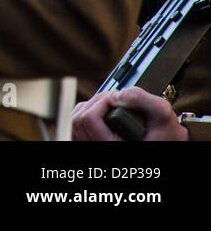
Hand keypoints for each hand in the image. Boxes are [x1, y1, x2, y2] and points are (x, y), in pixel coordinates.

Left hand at [71, 88, 189, 140]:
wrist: (167, 141)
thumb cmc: (165, 133)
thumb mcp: (161, 113)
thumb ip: (141, 99)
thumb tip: (116, 95)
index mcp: (115, 145)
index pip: (89, 119)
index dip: (101, 101)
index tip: (118, 98)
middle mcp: (101, 146)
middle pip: (78, 119)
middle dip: (95, 101)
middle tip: (115, 99)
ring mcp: (94, 144)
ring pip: (75, 121)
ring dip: (90, 106)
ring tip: (110, 104)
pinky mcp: (92, 141)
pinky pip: (77, 126)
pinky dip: (87, 112)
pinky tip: (103, 110)